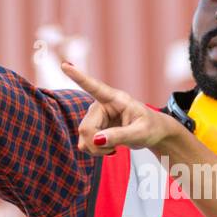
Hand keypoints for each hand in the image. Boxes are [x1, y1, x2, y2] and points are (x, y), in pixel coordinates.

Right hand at [62, 62, 183, 154]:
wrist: (150, 132)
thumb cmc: (149, 127)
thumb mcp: (140, 133)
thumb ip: (120, 136)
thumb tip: (96, 140)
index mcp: (115, 99)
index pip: (95, 87)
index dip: (79, 77)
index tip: (65, 65)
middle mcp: (100, 105)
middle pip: (86, 128)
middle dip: (96, 144)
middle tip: (113, 150)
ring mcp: (94, 117)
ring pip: (83, 137)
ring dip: (96, 149)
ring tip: (113, 148)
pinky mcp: (92, 128)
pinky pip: (84, 143)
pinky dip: (95, 151)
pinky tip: (108, 148)